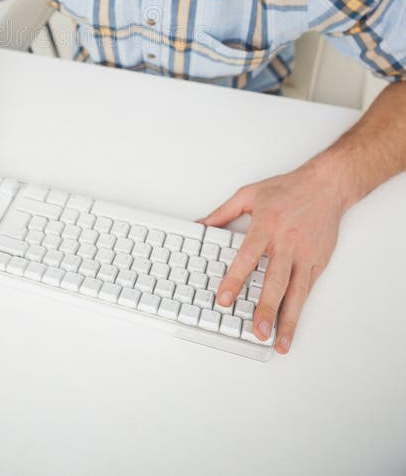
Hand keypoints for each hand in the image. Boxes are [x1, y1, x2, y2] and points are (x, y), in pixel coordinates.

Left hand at [198, 165, 343, 353]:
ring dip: (288, 320)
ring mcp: (305, 254)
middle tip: (257, 331)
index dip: (235, 280)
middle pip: (275, 281)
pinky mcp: (318, 262)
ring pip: (296, 293)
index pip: (247, 257)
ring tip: (278, 342)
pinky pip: (308, 289)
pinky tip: (292, 325)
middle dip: (266, 309)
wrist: (326, 185)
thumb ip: (222, 213)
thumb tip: (199, 226)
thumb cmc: (287, 189)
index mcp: (266, 226)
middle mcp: (286, 243)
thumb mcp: (249, 194)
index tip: (224, 298)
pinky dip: (300, 309)